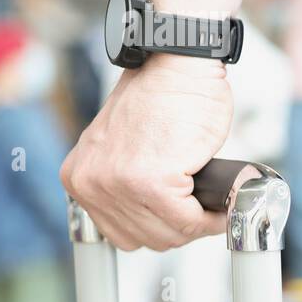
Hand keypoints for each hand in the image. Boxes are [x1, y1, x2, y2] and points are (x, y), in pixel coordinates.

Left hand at [61, 56, 231, 250]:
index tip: (187, 220)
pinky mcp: (151, 181)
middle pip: (146, 239)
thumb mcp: (128, 148)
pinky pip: (188, 220)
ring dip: (200, 224)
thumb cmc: (165, 95)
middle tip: (207, 212)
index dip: (162, 229)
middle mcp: (90, 183)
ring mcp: (118, 184)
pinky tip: (221, 201)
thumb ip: (132, 183)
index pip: (122, 233)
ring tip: (215, 205)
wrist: (177, 63)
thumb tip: (166, 219)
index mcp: (81, 177)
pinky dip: (211, 216)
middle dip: (183, 229)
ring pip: (168, 234)